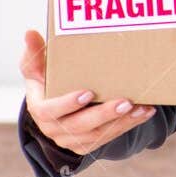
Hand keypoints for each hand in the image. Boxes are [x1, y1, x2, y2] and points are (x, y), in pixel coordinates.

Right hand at [19, 30, 155, 155]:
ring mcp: (71, 139)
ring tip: (141, 108)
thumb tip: (30, 33)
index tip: (88, 92)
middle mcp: (54, 129)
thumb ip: (34, 53)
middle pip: (79, 126)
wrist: (57, 107)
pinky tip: (145, 112)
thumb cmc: (48, 82)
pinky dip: (129, 124)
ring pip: (98, 135)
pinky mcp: (88, 143)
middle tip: (125, 102)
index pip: (49, 111)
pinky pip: (109, 137)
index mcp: (40, 109)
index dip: (67, 104)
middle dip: (103, 114)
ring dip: (122, 121)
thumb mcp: (38, 68)